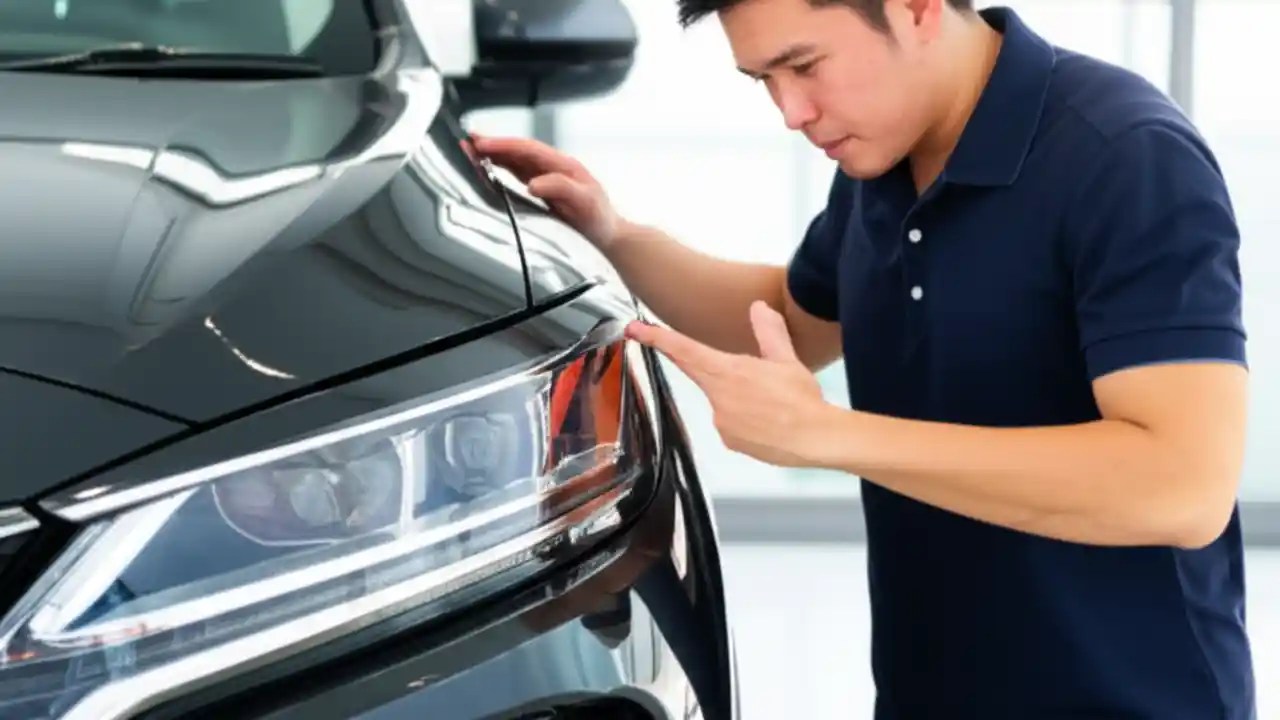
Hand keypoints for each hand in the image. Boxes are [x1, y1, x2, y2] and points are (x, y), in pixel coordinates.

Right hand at [467, 133, 623, 248]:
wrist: (608, 237)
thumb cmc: (599, 220)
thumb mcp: (586, 202)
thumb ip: (562, 189)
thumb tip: (533, 183)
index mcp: (564, 165)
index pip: (529, 149)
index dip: (504, 145)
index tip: (482, 145)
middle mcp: (554, 167)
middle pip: (519, 150)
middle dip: (493, 145)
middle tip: (467, 141)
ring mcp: (548, 177)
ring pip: (516, 160)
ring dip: (493, 154)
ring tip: (469, 150)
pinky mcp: (542, 189)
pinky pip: (517, 173)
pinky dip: (500, 168)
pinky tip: (486, 168)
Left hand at [626, 301, 836, 467]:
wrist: (816, 438)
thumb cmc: (802, 400)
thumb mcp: (786, 359)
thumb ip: (768, 332)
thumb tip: (759, 309)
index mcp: (728, 371)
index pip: (684, 350)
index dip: (656, 338)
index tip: (635, 330)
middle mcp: (718, 397)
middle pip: (708, 376)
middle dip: (730, 375)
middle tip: (763, 385)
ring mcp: (721, 422)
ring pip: (723, 401)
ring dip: (741, 398)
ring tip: (772, 405)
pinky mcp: (729, 440)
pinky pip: (731, 424)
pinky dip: (746, 420)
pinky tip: (768, 421)